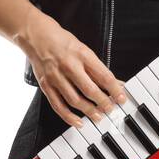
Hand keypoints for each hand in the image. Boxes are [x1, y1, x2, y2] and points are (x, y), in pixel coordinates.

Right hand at [13, 7, 126, 128]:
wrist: (37, 37)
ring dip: (89, 111)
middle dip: (103, 103)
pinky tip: (78, 122)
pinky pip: (58, 105)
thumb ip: (98, 68)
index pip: (103, 76)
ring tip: (98, 116)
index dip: (115, 90)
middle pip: (90, 90)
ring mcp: (56, 77)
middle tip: (111, 109)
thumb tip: (115, 83)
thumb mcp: (84, 50)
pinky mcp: (46, 85)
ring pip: (75, 100)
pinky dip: (69, 117)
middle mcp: (69, 66)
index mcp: (82, 55)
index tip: (122, 98)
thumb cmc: (63, 42)